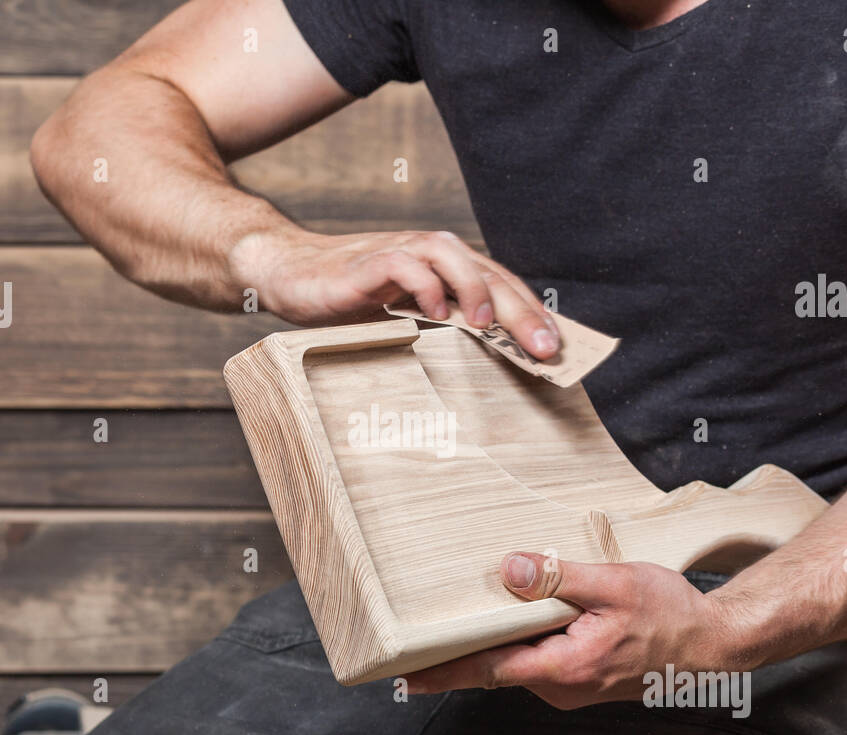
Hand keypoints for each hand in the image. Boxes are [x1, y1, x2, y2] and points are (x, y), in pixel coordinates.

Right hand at [230, 226, 560, 358]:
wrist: (289, 273)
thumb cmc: (349, 303)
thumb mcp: (402, 319)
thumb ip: (440, 331)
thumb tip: (489, 367)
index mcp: (444, 270)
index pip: (499, 284)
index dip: (531, 311)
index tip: (558, 348)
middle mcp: (427, 255)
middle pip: (486, 271)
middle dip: (520, 308)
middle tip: (545, 346)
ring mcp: (396, 254)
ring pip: (449, 255)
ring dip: (475, 286)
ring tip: (490, 323)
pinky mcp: (364, 263)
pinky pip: (401, 263)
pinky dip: (422, 282)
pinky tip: (435, 310)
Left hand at [402, 551, 754, 709]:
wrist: (711, 642)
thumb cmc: (670, 614)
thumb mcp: (614, 584)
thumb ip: (557, 577)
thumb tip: (508, 570)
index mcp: (566, 666)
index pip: (489, 670)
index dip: (445, 672)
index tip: (406, 678)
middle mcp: (563, 686)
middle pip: (497, 666)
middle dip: (460, 651)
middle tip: (416, 636)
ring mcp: (572, 686)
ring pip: (518, 662)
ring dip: (493, 641)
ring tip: (461, 616)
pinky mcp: (580, 678)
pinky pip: (537, 659)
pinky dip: (520, 641)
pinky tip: (514, 617)